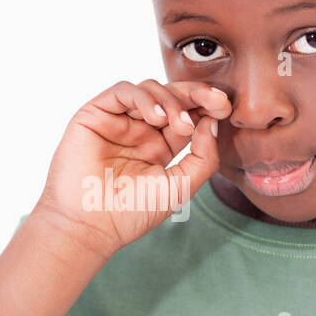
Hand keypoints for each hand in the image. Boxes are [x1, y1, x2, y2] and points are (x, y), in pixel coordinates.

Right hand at [32, 78, 232, 257]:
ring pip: (149, 89)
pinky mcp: (95, 115)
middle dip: (197, 94)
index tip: (225, 107)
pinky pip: (123, 92)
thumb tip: (211, 122)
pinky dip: (144, 98)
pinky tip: (157, 117)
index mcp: (160, 146)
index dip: (206, 106)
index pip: (187, 115)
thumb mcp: (181, 186)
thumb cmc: (132, 212)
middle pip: (172, 96)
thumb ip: (203, 156)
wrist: (90, 225)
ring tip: (179, 124)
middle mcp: (139, 130)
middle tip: (216, 100)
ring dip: (171, 100)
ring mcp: (118, 121)